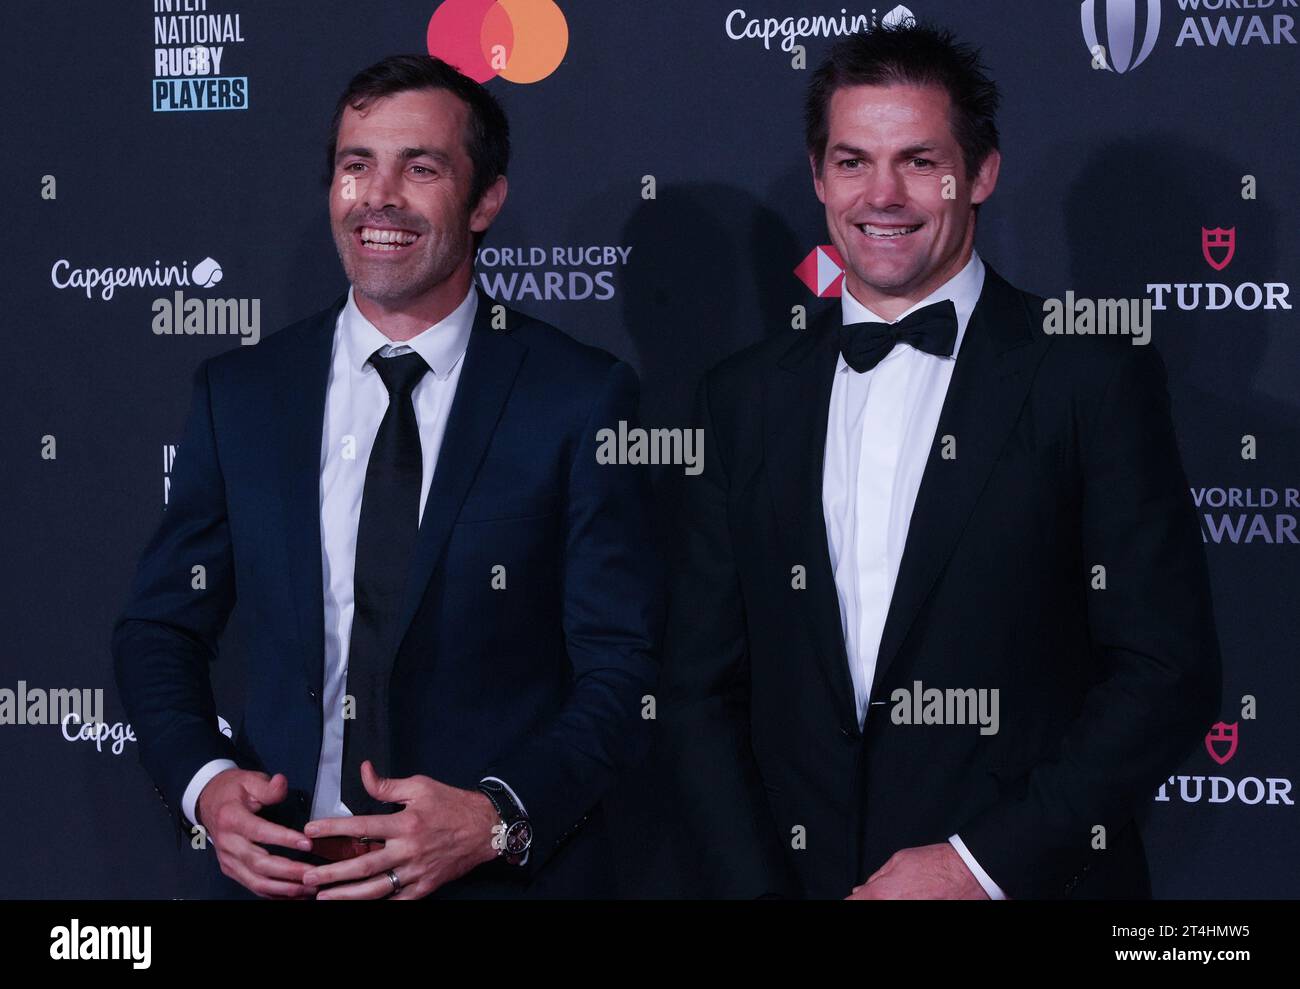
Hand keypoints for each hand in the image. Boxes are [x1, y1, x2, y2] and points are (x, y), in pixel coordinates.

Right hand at [196, 768, 316, 898]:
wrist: (208, 802)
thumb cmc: (232, 791)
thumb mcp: (249, 780)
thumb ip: (268, 787)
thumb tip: (282, 783)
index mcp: (231, 819)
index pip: (260, 832)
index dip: (284, 839)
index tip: (307, 843)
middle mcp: (227, 843)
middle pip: (259, 863)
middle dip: (289, 871)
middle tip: (313, 873)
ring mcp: (228, 859)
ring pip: (256, 881)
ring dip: (283, 888)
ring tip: (308, 888)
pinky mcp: (231, 869)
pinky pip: (253, 886)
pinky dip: (274, 894)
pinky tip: (293, 894)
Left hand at [302, 761, 500, 899]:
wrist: (486, 828)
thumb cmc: (452, 804)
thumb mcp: (420, 786)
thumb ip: (387, 785)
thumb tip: (364, 771)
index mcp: (405, 823)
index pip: (361, 826)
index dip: (332, 829)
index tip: (309, 831)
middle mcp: (408, 849)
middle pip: (363, 866)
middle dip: (332, 874)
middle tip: (307, 879)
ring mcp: (417, 871)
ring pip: (376, 889)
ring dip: (347, 896)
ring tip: (324, 899)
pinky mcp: (426, 886)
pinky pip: (398, 900)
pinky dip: (379, 906)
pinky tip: (359, 907)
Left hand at [846, 842, 990, 899]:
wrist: (968, 873)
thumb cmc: (936, 864)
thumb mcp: (899, 860)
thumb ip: (877, 878)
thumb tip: (861, 890)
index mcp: (883, 893)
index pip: (855, 903)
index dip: (853, 900)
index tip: (854, 899)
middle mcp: (894, 908)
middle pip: (871, 907)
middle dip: (873, 901)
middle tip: (890, 893)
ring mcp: (909, 912)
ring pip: (889, 909)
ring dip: (892, 901)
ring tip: (908, 893)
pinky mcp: (923, 916)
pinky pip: (906, 910)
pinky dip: (907, 902)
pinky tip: (915, 896)